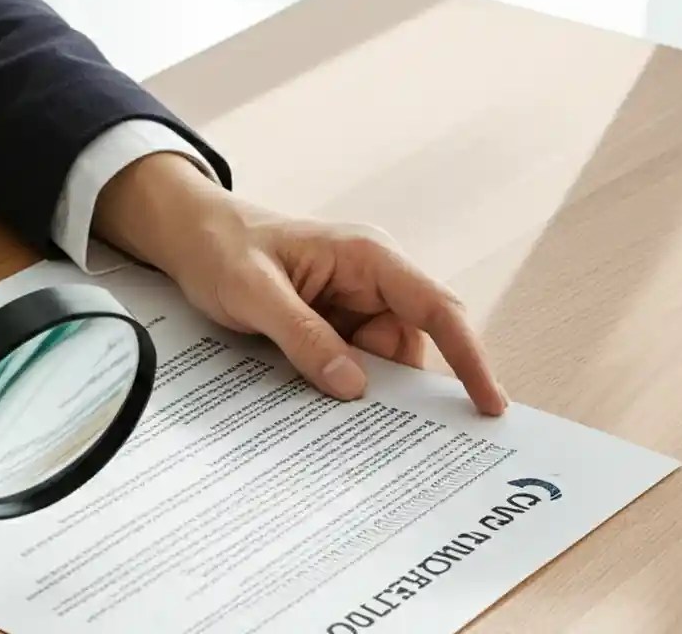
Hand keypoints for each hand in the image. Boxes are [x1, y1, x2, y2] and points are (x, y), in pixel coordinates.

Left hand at [96, 154, 506, 414]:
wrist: (191, 237)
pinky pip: (353, 366)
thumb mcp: (254, 292)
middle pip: (412, 345)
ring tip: (345, 430)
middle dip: (408, 391)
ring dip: (367, 394)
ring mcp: (355, 306)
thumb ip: (302, 334)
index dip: (470, 356)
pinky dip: (343, 389)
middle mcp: (373, 280)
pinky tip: (325, 414)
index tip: (490, 403)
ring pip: (382, 364)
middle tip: (401, 444)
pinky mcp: (335, 327)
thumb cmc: (223, 248)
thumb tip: (353, 386)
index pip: (436, 308)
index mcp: (368, 256)